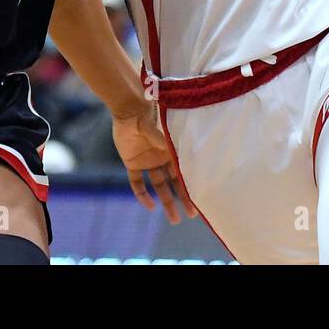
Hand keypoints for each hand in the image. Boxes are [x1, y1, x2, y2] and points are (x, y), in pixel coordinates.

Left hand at [111, 103, 195, 222]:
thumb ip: (165, 141)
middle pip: (174, 182)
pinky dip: (143, 195)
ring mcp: (148, 162)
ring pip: (159, 186)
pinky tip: (150, 206)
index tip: (199, 199)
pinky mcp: (133, 163)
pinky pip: (138, 183)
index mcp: (171, 150)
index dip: (190, 185)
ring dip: (166, 201)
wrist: (128, 109)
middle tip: (191, 214)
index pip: (182, 171)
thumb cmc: (148, 115)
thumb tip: (178, 153)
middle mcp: (162, 158)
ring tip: (175, 219)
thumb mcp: (159, 129)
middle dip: (183, 198)